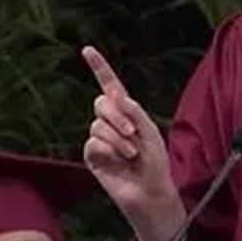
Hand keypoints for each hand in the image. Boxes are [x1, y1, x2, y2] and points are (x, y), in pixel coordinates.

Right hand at [81, 46, 185, 240]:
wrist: (150, 190)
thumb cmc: (155, 162)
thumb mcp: (150, 131)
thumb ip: (135, 112)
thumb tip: (117, 97)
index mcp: (126, 112)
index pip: (109, 85)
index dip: (99, 68)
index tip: (87, 50)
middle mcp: (110, 122)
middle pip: (101, 103)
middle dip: (117, 116)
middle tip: (133, 133)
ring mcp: (99, 139)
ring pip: (98, 124)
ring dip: (117, 138)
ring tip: (131, 153)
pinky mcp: (92, 156)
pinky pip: (93, 142)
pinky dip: (109, 149)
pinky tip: (120, 161)